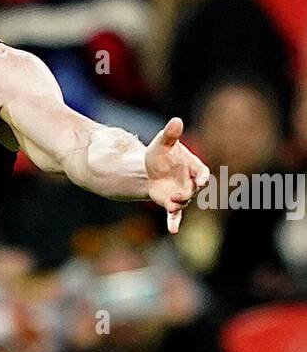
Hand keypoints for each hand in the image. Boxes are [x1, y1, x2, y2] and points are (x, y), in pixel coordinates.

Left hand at [145, 117, 209, 233]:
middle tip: (178, 195)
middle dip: (188, 192)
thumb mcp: (162, 142)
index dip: (203, 177)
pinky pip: (175, 215)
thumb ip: (170, 134)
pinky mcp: (171, 204)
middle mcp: (190, 182)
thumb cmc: (159, 153)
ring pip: (184, 202)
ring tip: (171, 205)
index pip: (202, 172)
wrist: (148, 168)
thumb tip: (176, 120)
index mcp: (193, 166)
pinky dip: (174, 222)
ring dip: (179, 204)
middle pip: (194, 189)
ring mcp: (182, 194)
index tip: (202, 181)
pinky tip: (173, 231)